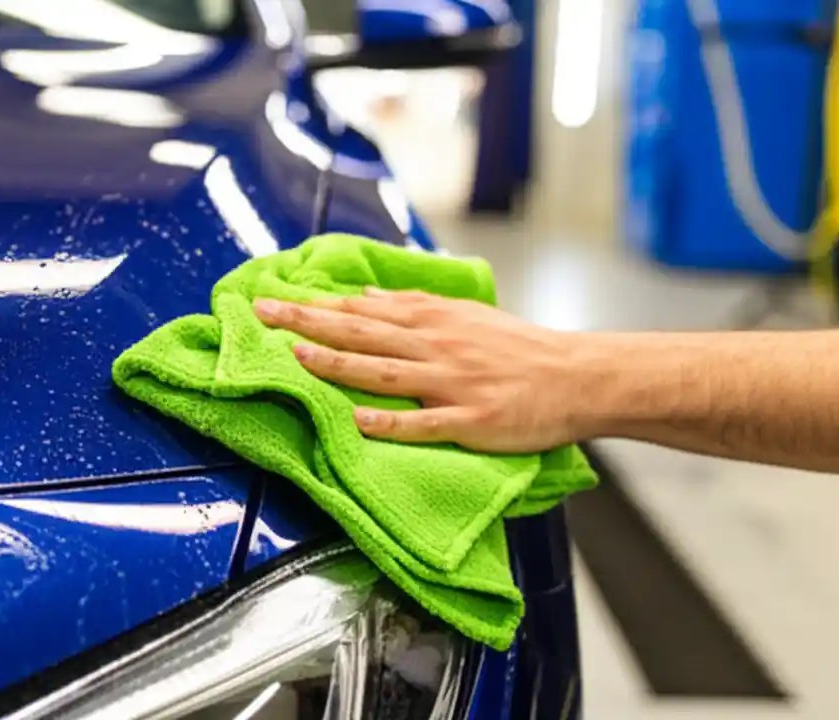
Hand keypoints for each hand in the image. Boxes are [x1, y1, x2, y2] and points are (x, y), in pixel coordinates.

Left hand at [253, 289, 589, 451]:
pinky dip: (391, 422)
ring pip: (385, 372)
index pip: (361, 309)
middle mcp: (435, 346)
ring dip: (340, 364)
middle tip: (263, 314)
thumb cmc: (518, 347)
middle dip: (309, 323)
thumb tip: (364, 296)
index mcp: (432, 320)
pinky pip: (425, 422)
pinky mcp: (470, 419)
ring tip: (298, 357)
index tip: (271, 297)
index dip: (314, 304)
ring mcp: (451, 383)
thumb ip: (412, 305)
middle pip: (362, 333)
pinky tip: (360, 421)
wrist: (575, 375)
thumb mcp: (464, 314)